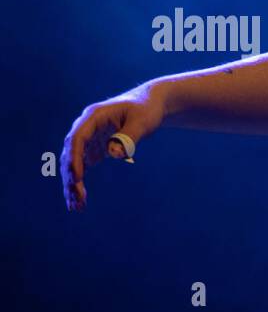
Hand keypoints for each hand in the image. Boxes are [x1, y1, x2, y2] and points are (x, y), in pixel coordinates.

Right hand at [61, 84, 165, 211]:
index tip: (77, 177)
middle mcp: (85, 127)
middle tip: (76, 200)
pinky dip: (80, 181)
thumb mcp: (143, 121)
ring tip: (76, 206)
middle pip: (71, 153)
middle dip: (71, 177)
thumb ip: (128, 137)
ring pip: (74, 162)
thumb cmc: (148, 110)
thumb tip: (113, 154)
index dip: (75, 158)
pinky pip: (83, 165)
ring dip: (73, 183)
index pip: (77, 138)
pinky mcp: (95, 147)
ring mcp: (89, 137)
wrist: (151, 105)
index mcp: (93, 116)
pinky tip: (81, 199)